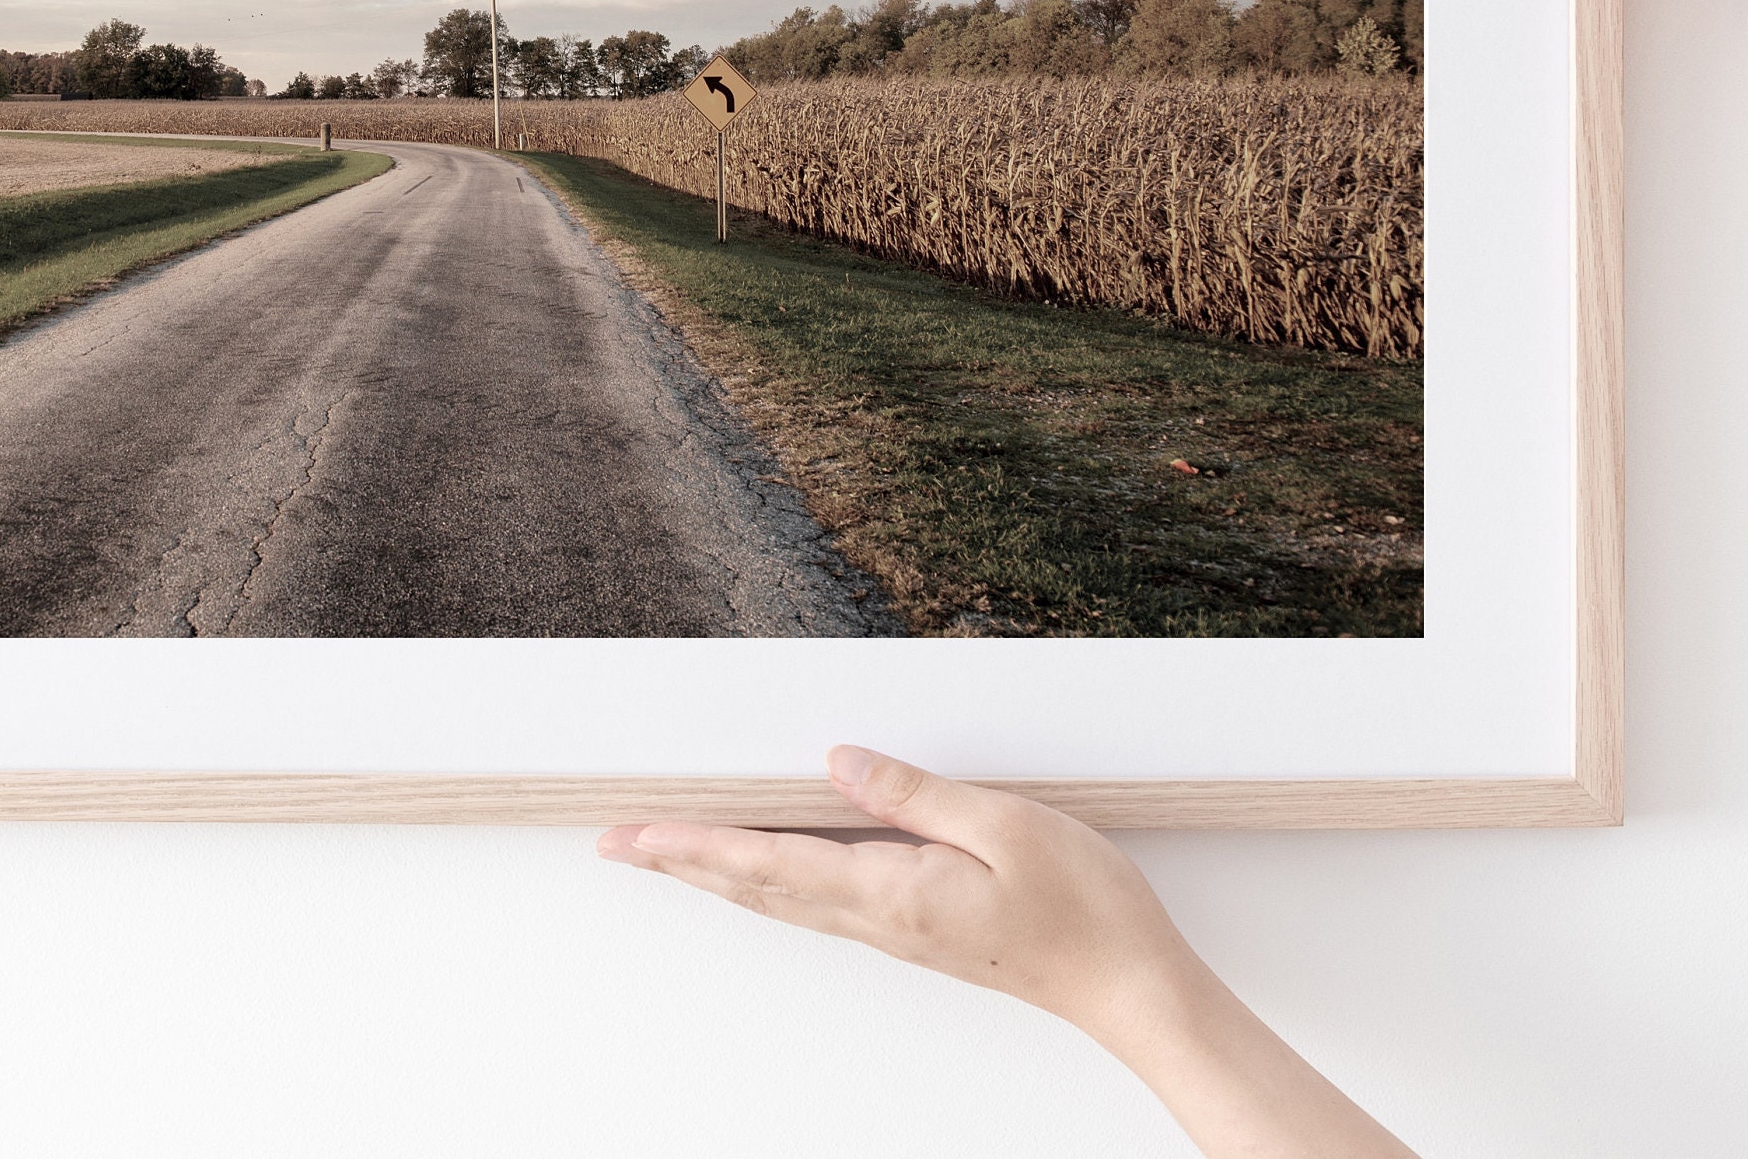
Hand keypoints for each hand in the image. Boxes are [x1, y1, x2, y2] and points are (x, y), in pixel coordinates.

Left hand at [602, 748, 1415, 1158]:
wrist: (1131, 987)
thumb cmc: (1084, 906)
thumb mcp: (1005, 823)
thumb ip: (914, 793)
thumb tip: (837, 760)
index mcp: (889, 888)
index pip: (765, 860)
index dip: (691, 844)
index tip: (631, 833)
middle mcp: (877, 918)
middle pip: (754, 885)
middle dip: (679, 861)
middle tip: (615, 842)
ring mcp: (896, 932)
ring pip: (780, 899)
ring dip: (715, 874)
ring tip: (666, 853)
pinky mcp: (918, 932)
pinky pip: (818, 904)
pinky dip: (767, 884)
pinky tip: (761, 874)